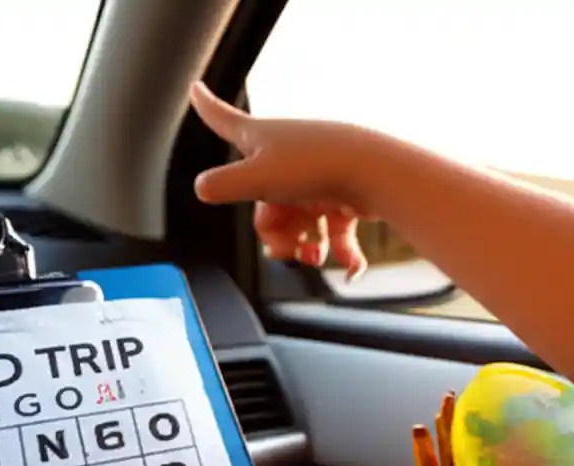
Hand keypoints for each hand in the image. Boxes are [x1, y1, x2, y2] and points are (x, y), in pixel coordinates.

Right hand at [188, 81, 372, 278]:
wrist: (378, 171)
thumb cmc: (315, 167)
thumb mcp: (257, 178)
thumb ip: (223, 185)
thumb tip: (201, 188)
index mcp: (261, 138)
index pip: (223, 119)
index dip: (205, 106)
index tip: (195, 88)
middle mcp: (288, 152)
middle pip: (266, 200)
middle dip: (274, 233)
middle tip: (285, 249)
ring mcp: (317, 172)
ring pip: (301, 220)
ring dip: (306, 247)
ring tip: (314, 258)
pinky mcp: (345, 191)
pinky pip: (336, 230)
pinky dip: (342, 252)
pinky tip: (351, 269)